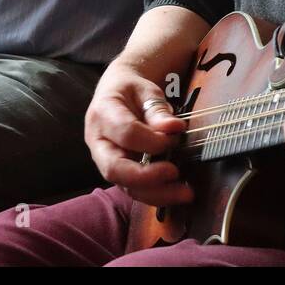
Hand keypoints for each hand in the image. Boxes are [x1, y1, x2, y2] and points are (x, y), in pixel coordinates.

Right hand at [84, 61, 191, 207]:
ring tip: (185, 193)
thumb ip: (157, 109)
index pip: (125, 133)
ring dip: (156, 193)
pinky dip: (156, 194)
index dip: (152, 140)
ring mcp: (106, 161)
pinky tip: (177, 192)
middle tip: (175, 173)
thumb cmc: (131, 90)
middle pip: (114, 169)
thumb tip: (174, 129)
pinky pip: (134, 189)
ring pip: (125, 186)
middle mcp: (98, 143)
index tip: (175, 137)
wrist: (117, 92)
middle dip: (146, 177)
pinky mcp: (119, 173)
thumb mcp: (145, 90)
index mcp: (102, 114)